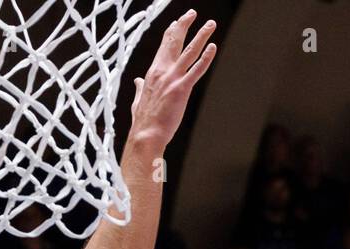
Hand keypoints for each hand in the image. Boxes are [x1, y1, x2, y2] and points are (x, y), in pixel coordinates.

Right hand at [129, 11, 217, 147]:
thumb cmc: (143, 121)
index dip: (170, 33)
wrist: (145, 135)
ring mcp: (172, 79)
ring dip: (201, 35)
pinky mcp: (181, 89)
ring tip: (210, 24)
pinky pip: (196, 70)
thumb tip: (136, 81)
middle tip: (192, 13)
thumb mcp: (138, 100)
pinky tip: (213, 47)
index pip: (163, 47)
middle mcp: (162, 71)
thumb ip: (139, 88)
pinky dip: (205, 58)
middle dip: (183, 25)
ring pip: (188, 51)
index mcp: (152, 73)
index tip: (177, 22)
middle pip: (174, 42)